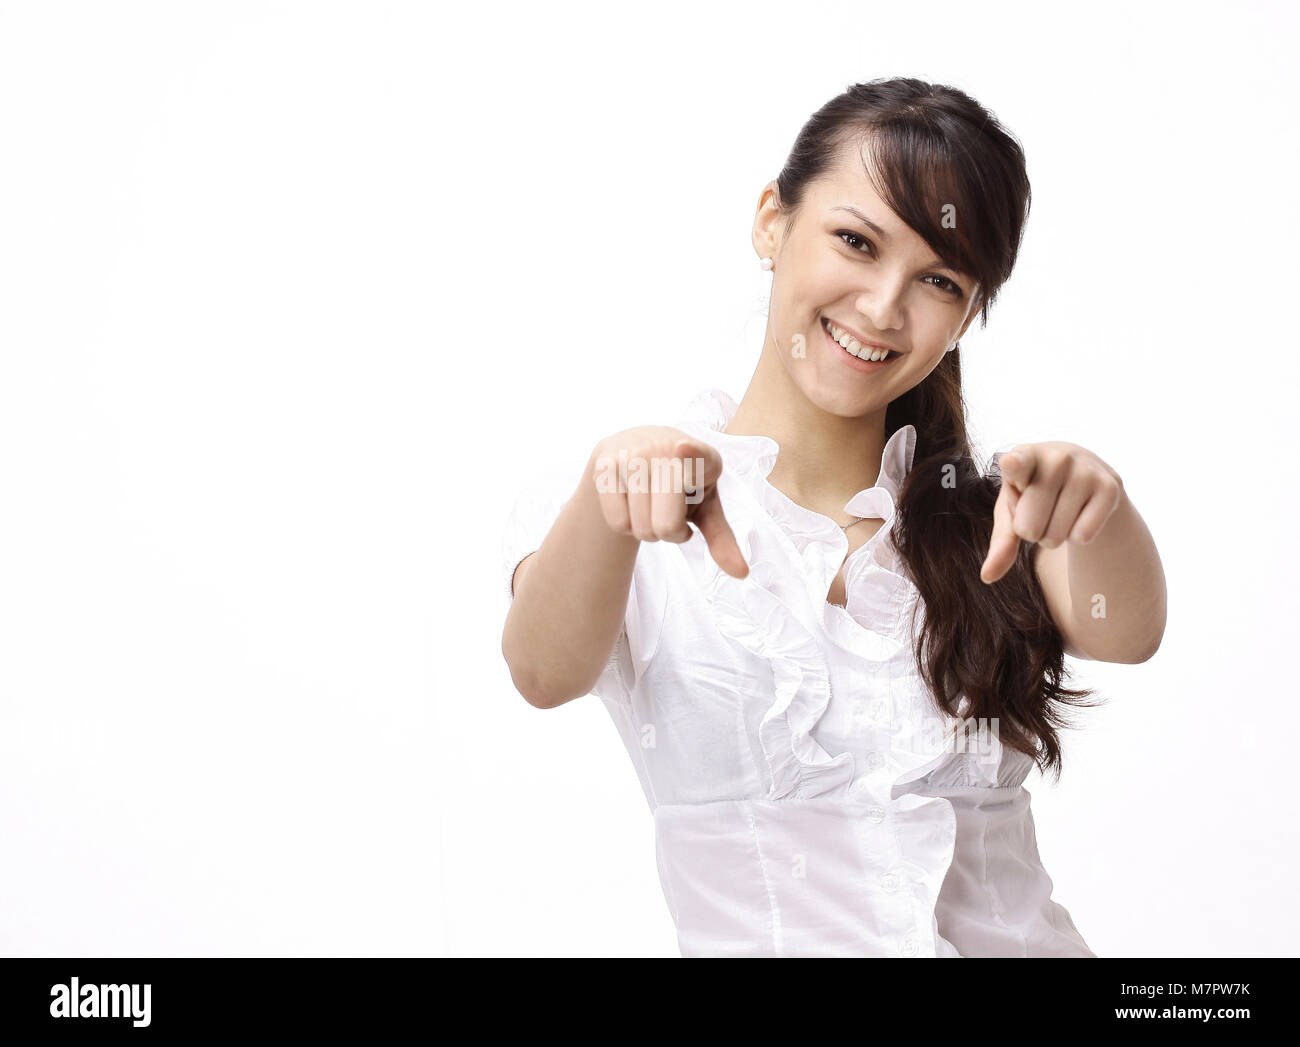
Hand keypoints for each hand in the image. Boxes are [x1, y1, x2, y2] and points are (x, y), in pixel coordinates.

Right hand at [589, 427, 748, 578]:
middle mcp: (666, 447)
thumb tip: (742, 573)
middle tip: (671, 512)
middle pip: (665, 526)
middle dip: (670, 534)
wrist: (640, 450)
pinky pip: (617, 521)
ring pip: (640, 528)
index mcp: (704, 457)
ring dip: (647, 530)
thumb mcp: (706, 508)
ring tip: (651, 505)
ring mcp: (633, 454)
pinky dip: (626, 525)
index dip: (689, 455)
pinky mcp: (606, 464)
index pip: (694, 457)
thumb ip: (722, 539)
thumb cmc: (682, 485)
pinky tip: (632, 504)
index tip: (681, 450)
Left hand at [980, 442, 1123, 583]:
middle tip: (1039, 511)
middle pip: (1028, 529)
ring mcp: (1085, 470)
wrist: (1082, 471)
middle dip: (1030, 532)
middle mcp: (1056, 457)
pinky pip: (1082, 535)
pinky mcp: (1110, 487)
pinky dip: (1077, 535)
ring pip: (1056, 536)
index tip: (1010, 463)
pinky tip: (1080, 513)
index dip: (1013, 466)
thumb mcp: (1012, 511)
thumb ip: (1001, 541)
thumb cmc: (1034, 493)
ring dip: (1053, 536)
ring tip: (1059, 510)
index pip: (1016, 464)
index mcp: (1023, 456)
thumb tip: (988, 576)